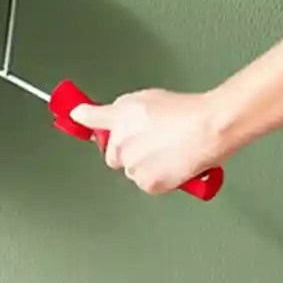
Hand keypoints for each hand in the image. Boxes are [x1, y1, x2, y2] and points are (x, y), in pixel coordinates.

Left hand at [69, 89, 232, 195]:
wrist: (209, 128)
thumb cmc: (188, 111)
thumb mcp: (151, 99)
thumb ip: (127, 110)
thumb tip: (117, 118)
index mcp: (120, 116)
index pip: (91, 117)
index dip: (82, 117)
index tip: (74, 116)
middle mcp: (120, 142)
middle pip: (113, 154)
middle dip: (127, 151)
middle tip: (152, 142)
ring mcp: (132, 165)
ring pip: (132, 170)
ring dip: (145, 165)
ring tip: (170, 150)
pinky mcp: (146, 183)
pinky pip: (146, 183)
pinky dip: (158, 178)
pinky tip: (173, 163)